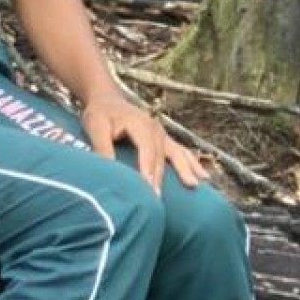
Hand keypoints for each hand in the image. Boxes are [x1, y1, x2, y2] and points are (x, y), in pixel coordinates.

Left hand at [80, 88, 206, 192]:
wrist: (107, 99)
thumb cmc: (100, 114)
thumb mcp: (96, 127)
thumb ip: (102, 148)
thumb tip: (109, 171)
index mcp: (140, 125)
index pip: (146, 150)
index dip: (148, 169)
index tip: (148, 187)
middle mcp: (155, 129)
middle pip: (160, 157)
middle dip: (160, 178)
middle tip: (158, 199)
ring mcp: (162, 133)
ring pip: (176, 154)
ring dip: (185, 170)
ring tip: (194, 186)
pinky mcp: (163, 139)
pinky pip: (181, 151)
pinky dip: (192, 163)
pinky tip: (203, 176)